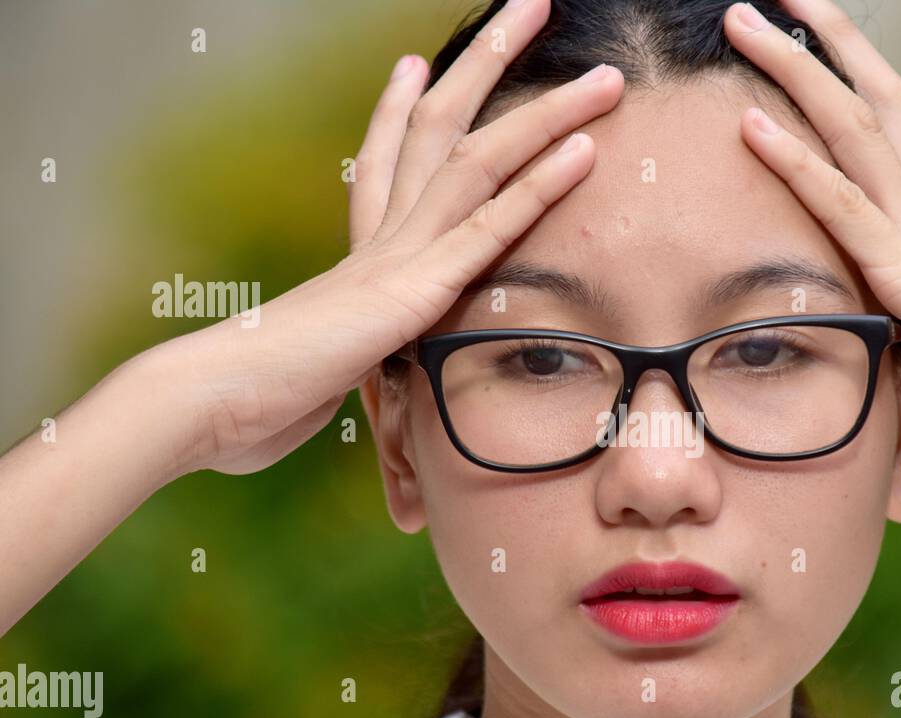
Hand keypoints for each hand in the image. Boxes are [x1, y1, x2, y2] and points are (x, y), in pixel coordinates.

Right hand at [152, 0, 622, 475]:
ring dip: (544, 111)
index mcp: (354, 256)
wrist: (207, 403)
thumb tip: (320, 385)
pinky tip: (582, 148)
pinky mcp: (415, 290)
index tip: (416, 65)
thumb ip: (338, 364)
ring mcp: (397, 255)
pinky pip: (489, 228)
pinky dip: (538, 186)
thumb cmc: (252, 401)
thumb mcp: (314, 377)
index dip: (397, 109)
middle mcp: (377, 238)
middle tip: (527, 7)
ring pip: (479, 159)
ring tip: (602, 76)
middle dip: (486, 64)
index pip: (382, 163)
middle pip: (438, 128)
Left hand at [723, 0, 900, 448]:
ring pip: (851, 127)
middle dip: (823, 46)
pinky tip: (748, 124)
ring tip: (742, 20)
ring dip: (794, 69)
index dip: (857, 89)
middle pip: (873, 104)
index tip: (821, 52)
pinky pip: (843, 206)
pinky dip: (794, 164)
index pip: (898, 139)